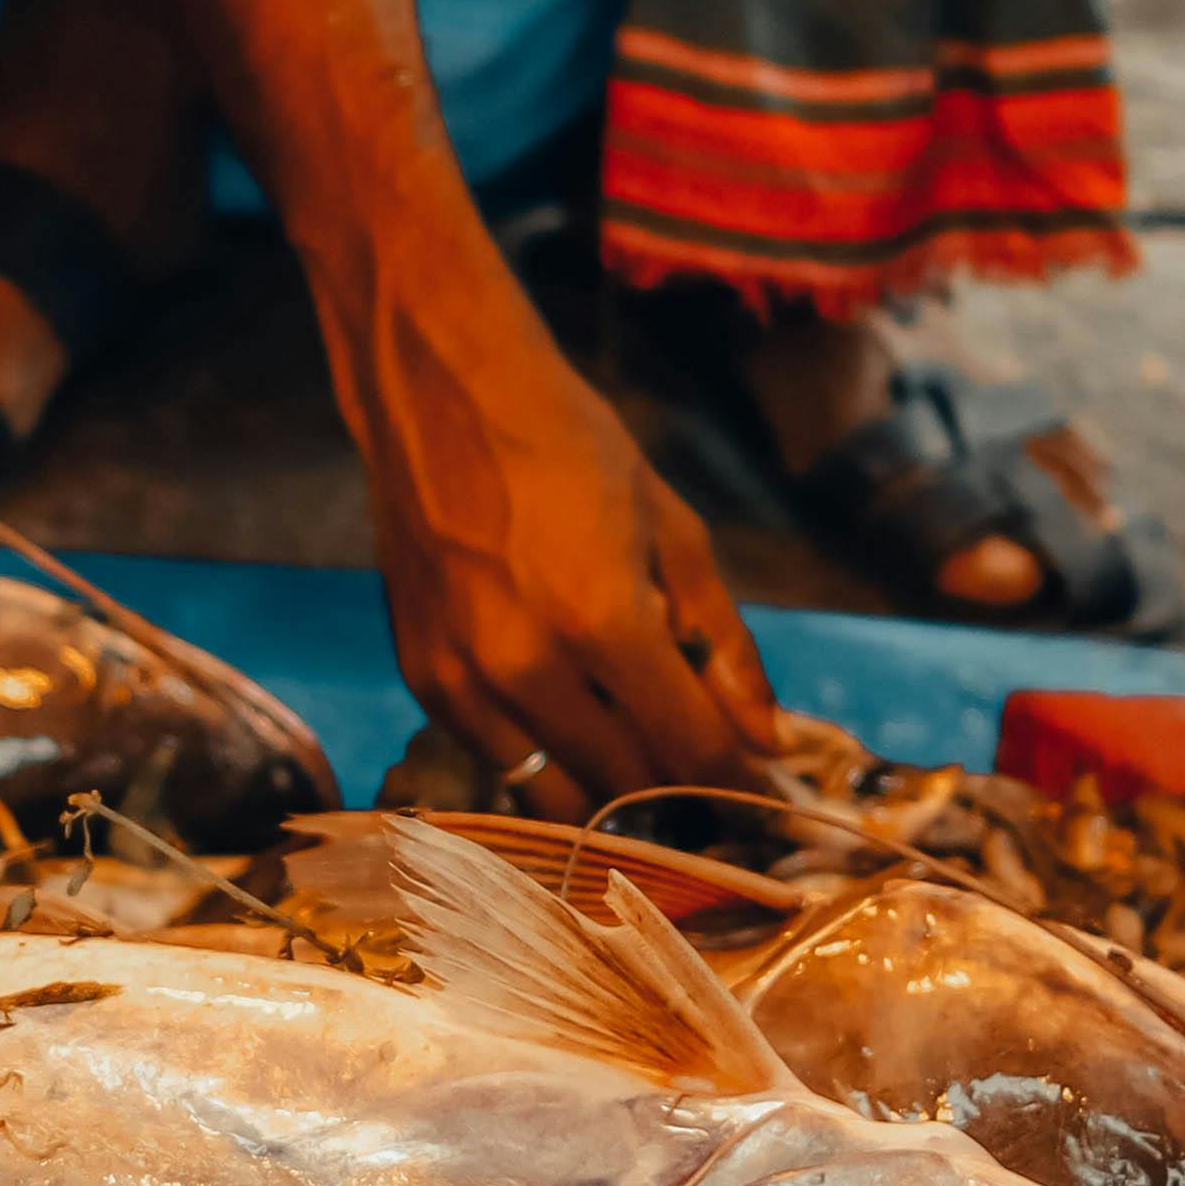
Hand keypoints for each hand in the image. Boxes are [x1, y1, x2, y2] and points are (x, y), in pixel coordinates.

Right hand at [346, 254, 781, 806]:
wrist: (439, 390)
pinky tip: (569, 719)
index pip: (691, 749)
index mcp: (602, 620)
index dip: (739, 780)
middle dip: (681, 793)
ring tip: (639, 755)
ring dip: (609, 791)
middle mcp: (526, 666)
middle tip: (706, 772)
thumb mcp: (673, 529)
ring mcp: (462, 679)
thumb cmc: (570, 443)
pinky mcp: (420, 678)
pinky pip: (497, 761)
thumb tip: (764, 736)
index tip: (762, 786)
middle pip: (627, 786)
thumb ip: (724, 642)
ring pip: (556, 795)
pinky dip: (542, 758)